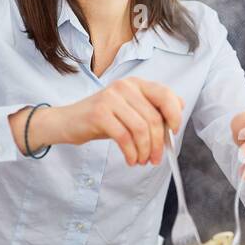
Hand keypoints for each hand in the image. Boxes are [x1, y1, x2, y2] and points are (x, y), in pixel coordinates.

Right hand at [9, 77, 184, 166]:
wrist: (67, 122)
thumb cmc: (102, 119)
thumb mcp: (129, 111)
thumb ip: (151, 111)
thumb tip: (177, 118)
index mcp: (136, 84)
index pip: (165, 95)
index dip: (175, 115)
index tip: (173, 134)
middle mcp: (125, 86)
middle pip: (154, 118)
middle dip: (158, 143)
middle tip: (155, 159)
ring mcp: (111, 98)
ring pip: (141, 129)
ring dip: (145, 150)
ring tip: (141, 161)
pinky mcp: (99, 113)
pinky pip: (124, 137)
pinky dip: (131, 153)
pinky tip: (130, 160)